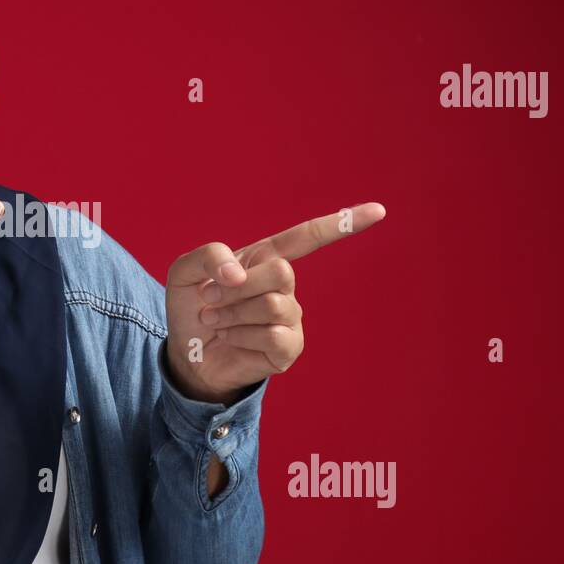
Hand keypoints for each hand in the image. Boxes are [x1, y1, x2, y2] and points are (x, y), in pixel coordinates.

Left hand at [164, 202, 386, 403]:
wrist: (186, 353)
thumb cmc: (191, 308)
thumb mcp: (184, 272)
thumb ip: (208, 256)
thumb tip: (238, 273)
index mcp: (264, 260)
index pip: (307, 238)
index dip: (341, 223)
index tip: (379, 210)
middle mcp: (283, 287)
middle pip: (281, 271)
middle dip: (237, 286)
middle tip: (211, 298)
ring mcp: (290, 317)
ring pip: (274, 305)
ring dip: (233, 313)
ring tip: (216, 320)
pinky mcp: (288, 348)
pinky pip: (274, 335)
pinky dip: (242, 335)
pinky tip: (230, 338)